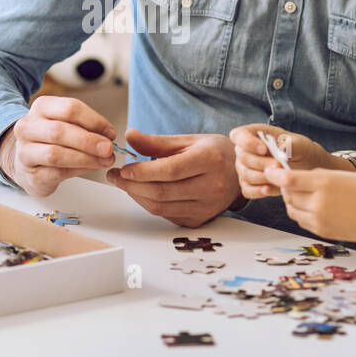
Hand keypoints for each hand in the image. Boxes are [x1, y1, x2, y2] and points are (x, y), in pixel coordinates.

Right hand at [0, 96, 115, 197]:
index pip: (69, 108)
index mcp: (41, 107)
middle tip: (108, 148)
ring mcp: (25, 151)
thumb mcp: (67, 125)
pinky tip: (89, 168)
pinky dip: (77, 170)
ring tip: (103, 161)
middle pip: (60, 130)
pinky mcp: (30, 173)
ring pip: (56, 154)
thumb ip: (86, 127)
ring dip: (85, 158)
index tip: (110, 132)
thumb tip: (108, 135)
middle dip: (89, 141)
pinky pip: (56, 172)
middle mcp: (28, 127)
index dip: (94, 120)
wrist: (27, 163)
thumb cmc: (50, 141)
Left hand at [105, 129, 239, 226]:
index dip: (142, 171)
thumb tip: (129, 137)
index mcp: (209, 160)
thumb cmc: (213, 153)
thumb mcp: (188, 140)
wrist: (240, 173)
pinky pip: (167, 215)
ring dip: (137, 196)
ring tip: (124, 184)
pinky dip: (150, 204)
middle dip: (132, 185)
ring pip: (161, 207)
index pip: (170, 170)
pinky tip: (143, 192)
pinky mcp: (200, 220)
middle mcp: (211, 186)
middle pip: (162, 192)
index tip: (123, 168)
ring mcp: (206, 207)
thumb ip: (157, 142)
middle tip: (115, 176)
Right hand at [228, 123, 334, 198]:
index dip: (247, 142)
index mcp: (254, 134)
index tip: (264, 148)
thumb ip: (291, 144)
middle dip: (261, 163)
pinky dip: (257, 191)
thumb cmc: (300, 150)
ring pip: (246, 174)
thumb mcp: (301, 143)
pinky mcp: (250, 184)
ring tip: (279, 177)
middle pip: (243, 157)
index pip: (238, 135)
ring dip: (262, 177)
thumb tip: (280, 149)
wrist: (306, 168)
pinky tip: (269, 189)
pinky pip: (247, 190)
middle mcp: (245, 151)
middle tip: (279, 165)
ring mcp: (245, 169)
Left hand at [263, 164, 355, 241]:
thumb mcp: (341, 175)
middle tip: (289, 180)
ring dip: (292, 201)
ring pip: (292, 210)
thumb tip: (297, 179)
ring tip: (302, 194)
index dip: (275, 174)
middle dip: (285, 187)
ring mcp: (320, 220)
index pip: (288, 179)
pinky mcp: (323, 232)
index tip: (270, 170)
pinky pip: (302, 221)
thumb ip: (317, 176)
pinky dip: (301, 213)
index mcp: (324, 184)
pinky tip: (311, 206)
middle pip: (288, 195)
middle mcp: (319, 203)